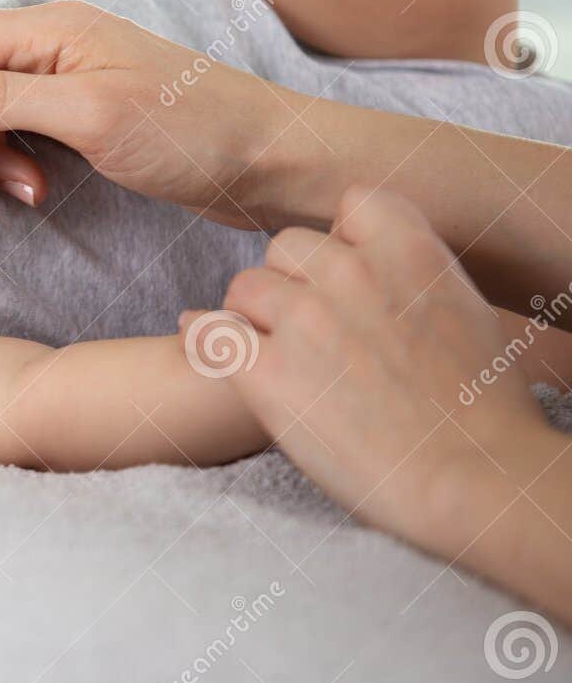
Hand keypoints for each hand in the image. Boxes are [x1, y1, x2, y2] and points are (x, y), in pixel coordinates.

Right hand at [0, 0, 295, 229]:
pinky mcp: (72, 118)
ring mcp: (58, 82)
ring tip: (16, 205)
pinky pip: (10, 140)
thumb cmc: (194, 130)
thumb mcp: (89, 117)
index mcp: (44, 29)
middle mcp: (45, 47)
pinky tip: (32, 196)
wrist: (271, 162)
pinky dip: (8, 171)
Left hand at [198, 186, 553, 558]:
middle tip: (311, 326)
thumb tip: (375, 260)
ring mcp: (304, 321)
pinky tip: (201, 339)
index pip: (352, 204)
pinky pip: (211, 332)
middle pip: (287, 247)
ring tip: (275, 350)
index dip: (344, 237)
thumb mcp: (465, 313)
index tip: (349, 271)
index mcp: (408, 253)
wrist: (471, 478)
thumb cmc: (480, 408)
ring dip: (254, 315)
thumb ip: (413, 275)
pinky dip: (202, 336)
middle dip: (293, 281)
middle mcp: (351, 275)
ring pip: (245, 287)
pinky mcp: (267, 373)